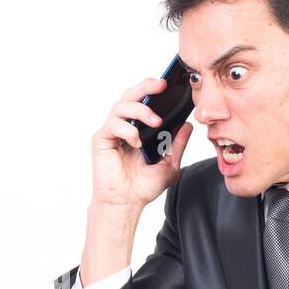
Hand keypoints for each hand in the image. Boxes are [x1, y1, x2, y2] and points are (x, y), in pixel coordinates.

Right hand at [89, 76, 193, 210]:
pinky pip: (113, 124)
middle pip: (130, 96)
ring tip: (155, 121)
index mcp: (139, 129)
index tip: (168, 85)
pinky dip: (127, 128)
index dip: (153, 89)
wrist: (126, 203)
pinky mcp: (102, 140)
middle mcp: (124, 127)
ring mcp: (112, 132)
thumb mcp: (169, 163)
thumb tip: (187, 124)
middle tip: (160, 85)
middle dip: (146, 86)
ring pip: (121, 105)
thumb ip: (177, 144)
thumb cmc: (142, 187)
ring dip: (140, 109)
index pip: (144, 101)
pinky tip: (136, 141)